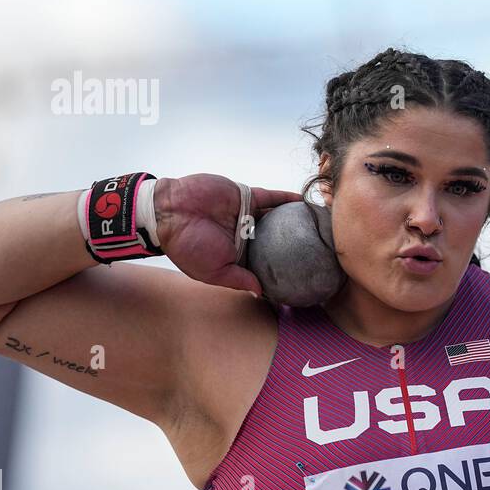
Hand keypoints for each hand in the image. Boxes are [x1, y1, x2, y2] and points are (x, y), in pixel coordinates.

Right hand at [154, 174, 303, 293]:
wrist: (170, 211)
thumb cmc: (188, 245)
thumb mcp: (213, 271)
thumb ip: (238, 279)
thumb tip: (262, 293)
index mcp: (238, 254)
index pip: (266, 261)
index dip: (282, 267)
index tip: (304, 274)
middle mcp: (246, 234)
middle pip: (277, 239)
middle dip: (296, 243)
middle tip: (320, 249)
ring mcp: (247, 214)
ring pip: (277, 217)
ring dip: (295, 219)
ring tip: (318, 224)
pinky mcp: (246, 196)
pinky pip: (271, 197)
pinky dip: (287, 199)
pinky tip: (304, 202)